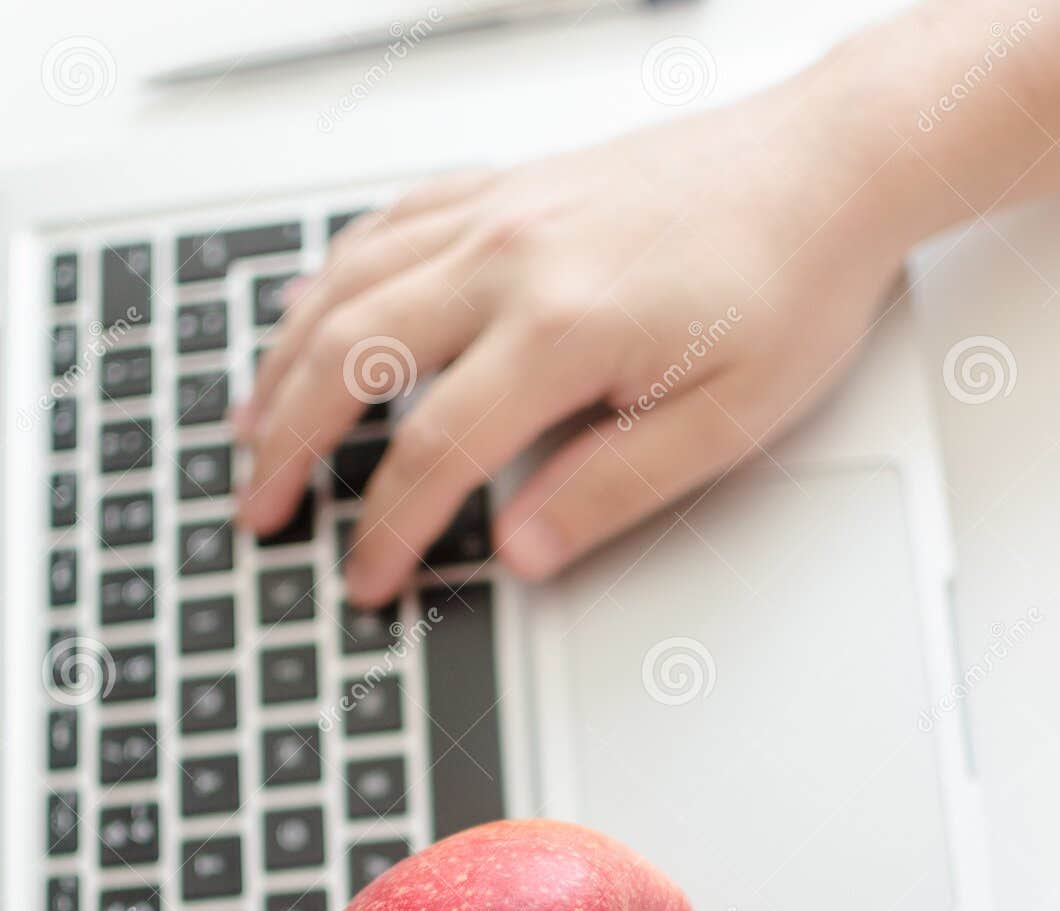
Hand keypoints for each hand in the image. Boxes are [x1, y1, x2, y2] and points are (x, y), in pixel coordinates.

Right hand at [238, 76, 904, 604]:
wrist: (827, 164)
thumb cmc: (788, 281)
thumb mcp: (724, 421)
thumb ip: (613, 488)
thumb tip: (521, 548)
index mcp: (563, 328)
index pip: (432, 451)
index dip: (385, 529)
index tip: (364, 577)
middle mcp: (510, 257)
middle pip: (349, 358)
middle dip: (288, 447)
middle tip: (260, 510)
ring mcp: (499, 211)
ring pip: (344, 285)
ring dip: (283, 362)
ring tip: (252, 430)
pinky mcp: (505, 185)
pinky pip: (383, 225)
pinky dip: (327, 277)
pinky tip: (306, 314)